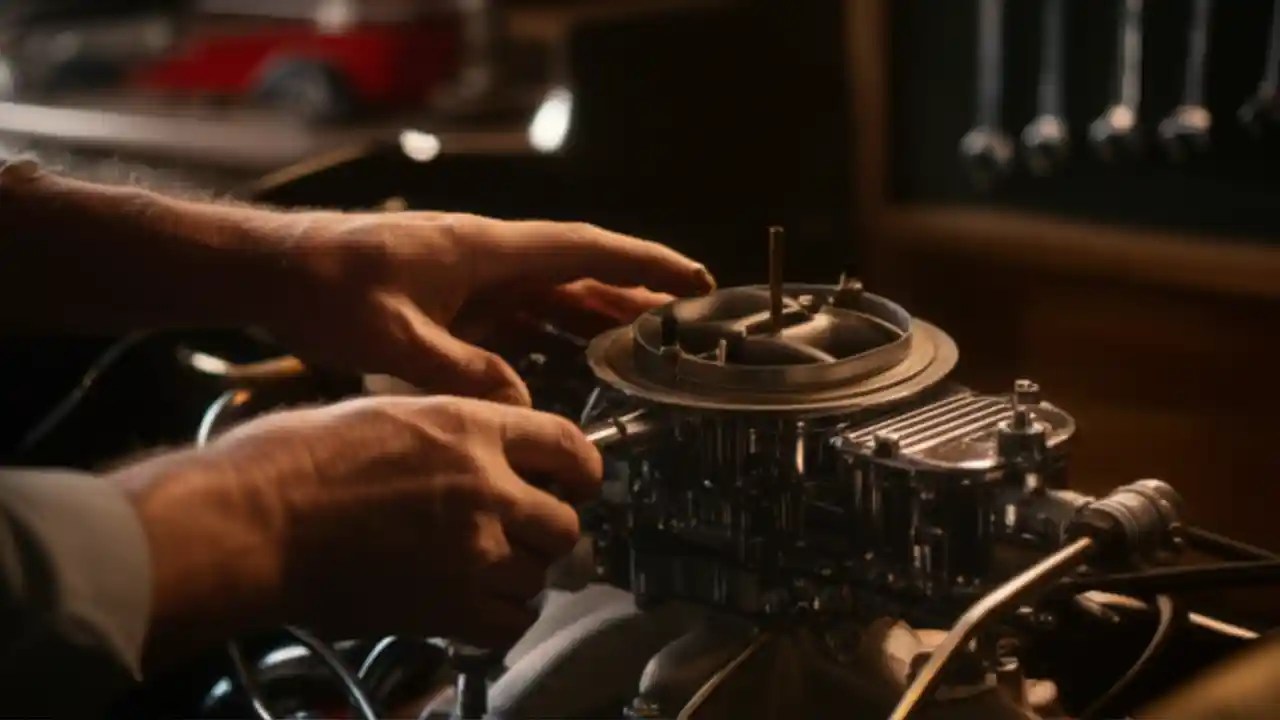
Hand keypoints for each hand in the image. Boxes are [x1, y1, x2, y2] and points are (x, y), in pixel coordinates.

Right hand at [114, 395, 601, 664]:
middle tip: (521, 535)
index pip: (567, 444)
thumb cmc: (293, 462)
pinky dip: (501, 619)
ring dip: (520, 576)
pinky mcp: (450, 607)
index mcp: (469, 428)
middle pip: (564, 522)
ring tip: (482, 572)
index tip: (579, 482)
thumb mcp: (386, 412)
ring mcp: (473, 551)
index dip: (582, 468)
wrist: (254, 522)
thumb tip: (479, 449)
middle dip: (548, 530)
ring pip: (540, 576)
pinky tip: (474, 608)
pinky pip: (510, 622)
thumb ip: (449, 431)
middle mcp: (486, 487)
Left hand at [262, 211, 715, 404]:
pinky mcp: (450, 299)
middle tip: (681, 323)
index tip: (691, 278)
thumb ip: (458, 372)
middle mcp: (486, 258)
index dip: (642, 265)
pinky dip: (548, 335)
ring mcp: (469, 278)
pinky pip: (516, 316)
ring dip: (593, 317)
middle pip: (576, 274)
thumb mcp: (391, 339)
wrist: (270, 270)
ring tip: (638, 345)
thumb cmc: (324, 288)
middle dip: (631, 296)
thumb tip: (518, 400)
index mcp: (484, 251)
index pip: (583, 252)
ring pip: (549, 296)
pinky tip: (565, 361)